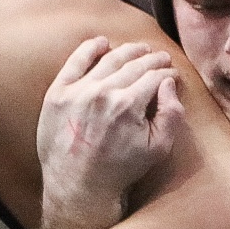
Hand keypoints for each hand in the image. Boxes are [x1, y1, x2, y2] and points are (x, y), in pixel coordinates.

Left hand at [38, 36, 183, 217]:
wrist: (79, 186)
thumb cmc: (120, 169)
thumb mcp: (158, 148)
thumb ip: (172, 114)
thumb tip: (170, 84)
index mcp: (127, 105)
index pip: (153, 76)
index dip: (166, 72)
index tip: (171, 72)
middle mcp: (102, 93)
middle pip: (133, 65)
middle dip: (151, 59)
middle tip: (160, 57)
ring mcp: (77, 91)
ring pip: (108, 60)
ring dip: (127, 51)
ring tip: (138, 49)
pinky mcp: (57, 94)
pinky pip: (75, 62)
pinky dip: (89, 49)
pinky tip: (101, 43)